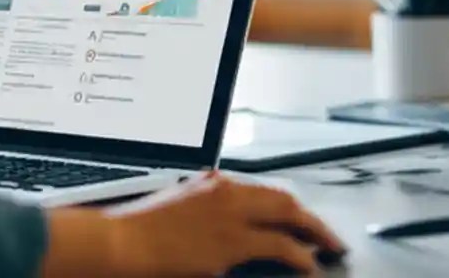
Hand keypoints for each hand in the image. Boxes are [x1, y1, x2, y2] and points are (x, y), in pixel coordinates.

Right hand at [42, 172, 344, 277]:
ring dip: (315, 231)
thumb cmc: (136, 234)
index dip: (288, 206)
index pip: (263, 191)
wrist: (118, 244)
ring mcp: (230, 214)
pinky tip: (310, 263)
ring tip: (330, 247)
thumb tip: (227, 234)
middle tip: (328, 235)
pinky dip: (301, 254)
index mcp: (212, 183)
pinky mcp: (231, 241)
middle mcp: (225, 191)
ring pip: (290, 214)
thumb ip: (205, 215)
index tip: (300, 219)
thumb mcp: (176, 213)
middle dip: (310, 216)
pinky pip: (280, 244)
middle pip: (284, 198)